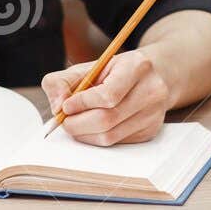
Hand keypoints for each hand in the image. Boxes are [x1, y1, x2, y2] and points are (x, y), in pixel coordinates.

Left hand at [42, 49, 171, 145]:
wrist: (154, 75)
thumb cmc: (116, 71)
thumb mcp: (89, 66)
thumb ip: (62, 81)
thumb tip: (56, 107)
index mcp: (137, 67)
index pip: (108, 95)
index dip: (82, 104)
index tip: (65, 107)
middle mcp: (151, 91)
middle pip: (107, 119)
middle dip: (78, 124)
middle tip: (64, 120)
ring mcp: (153, 114)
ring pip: (110, 136)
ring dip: (85, 134)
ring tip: (76, 123)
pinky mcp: (150, 131)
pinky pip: (116, 143)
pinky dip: (98, 138)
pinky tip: (93, 127)